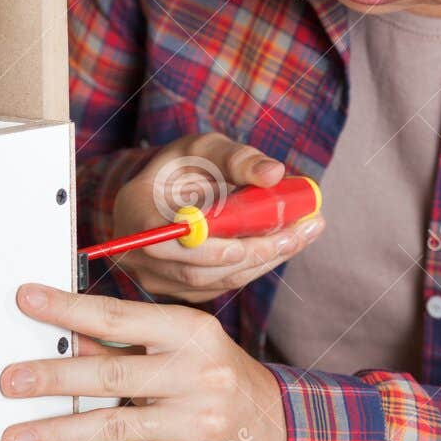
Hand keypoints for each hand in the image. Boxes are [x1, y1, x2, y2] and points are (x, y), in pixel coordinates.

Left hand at [0, 283, 288, 440]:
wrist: (276, 428)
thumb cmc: (218, 376)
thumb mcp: (183, 348)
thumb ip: (128, 344)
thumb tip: (67, 338)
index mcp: (190, 332)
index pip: (118, 317)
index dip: (69, 309)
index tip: (27, 300)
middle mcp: (195, 374)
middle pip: (112, 375)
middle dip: (55, 378)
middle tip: (10, 380)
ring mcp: (194, 422)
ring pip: (113, 426)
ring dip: (57, 432)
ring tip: (14, 438)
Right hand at [111, 132, 323, 300]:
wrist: (171, 193)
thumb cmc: (185, 166)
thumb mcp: (205, 149)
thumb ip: (236, 158)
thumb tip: (274, 173)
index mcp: (135, 213)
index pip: (164, 241)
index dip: (204, 249)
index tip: (241, 246)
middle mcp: (140, 254)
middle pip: (198, 268)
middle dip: (254, 252)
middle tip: (300, 230)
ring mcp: (160, 278)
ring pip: (218, 280)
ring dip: (266, 259)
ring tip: (306, 230)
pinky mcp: (185, 290)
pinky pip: (225, 284)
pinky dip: (260, 264)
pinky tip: (289, 242)